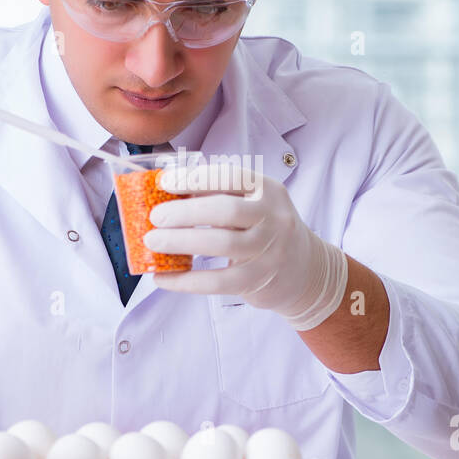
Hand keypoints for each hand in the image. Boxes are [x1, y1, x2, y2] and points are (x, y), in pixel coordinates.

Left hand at [143, 163, 348, 330]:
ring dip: (181, 242)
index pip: (230, 177)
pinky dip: (187, 280)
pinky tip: (163, 278)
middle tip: (155, 217)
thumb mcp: (253, 204)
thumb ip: (219, 195)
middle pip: (226, 211)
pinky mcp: (260, 280)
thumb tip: (169, 191)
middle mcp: (274, 217)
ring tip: (153, 242)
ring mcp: (270, 250)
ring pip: (222, 244)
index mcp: (268, 190)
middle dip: (185, 212)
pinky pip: (218, 281)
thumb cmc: (266, 230)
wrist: (306, 270)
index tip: (165, 183)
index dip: (195, 178)